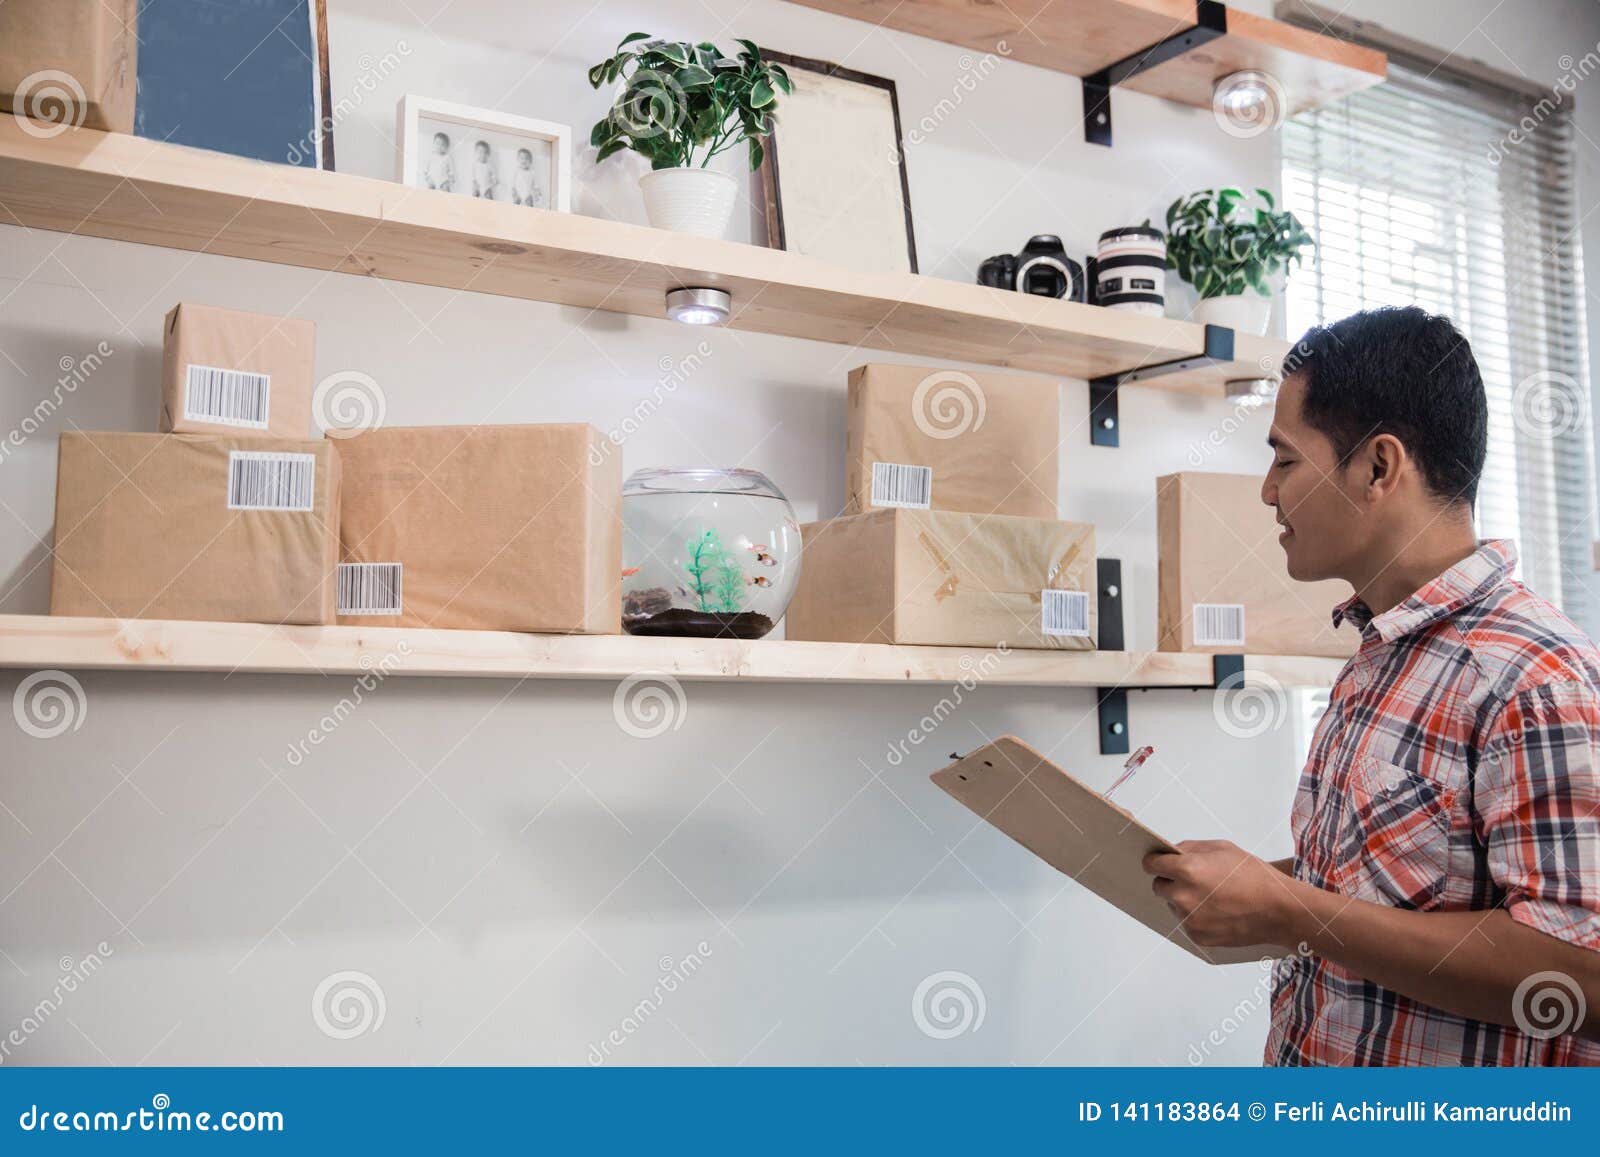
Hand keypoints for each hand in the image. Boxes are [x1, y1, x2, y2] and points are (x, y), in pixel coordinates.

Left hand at [1141, 839, 1300, 947]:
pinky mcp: (1197, 936)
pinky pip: (1186, 923)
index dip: (1155, 862)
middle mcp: (1183, 895)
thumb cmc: (1254, 875)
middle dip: (1169, 881)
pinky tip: (1217, 911)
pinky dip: (1196, 917)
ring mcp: (1189, 918)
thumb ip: (1191, 848)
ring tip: (1211, 896)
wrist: (1279, 910)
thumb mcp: (1222, 848)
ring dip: (1183, 900)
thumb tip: (1171, 853)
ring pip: (1173, 906)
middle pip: (1158, 887)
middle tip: (1190, 880)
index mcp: (1187, 869)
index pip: (1151, 865)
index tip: (1158, 863)